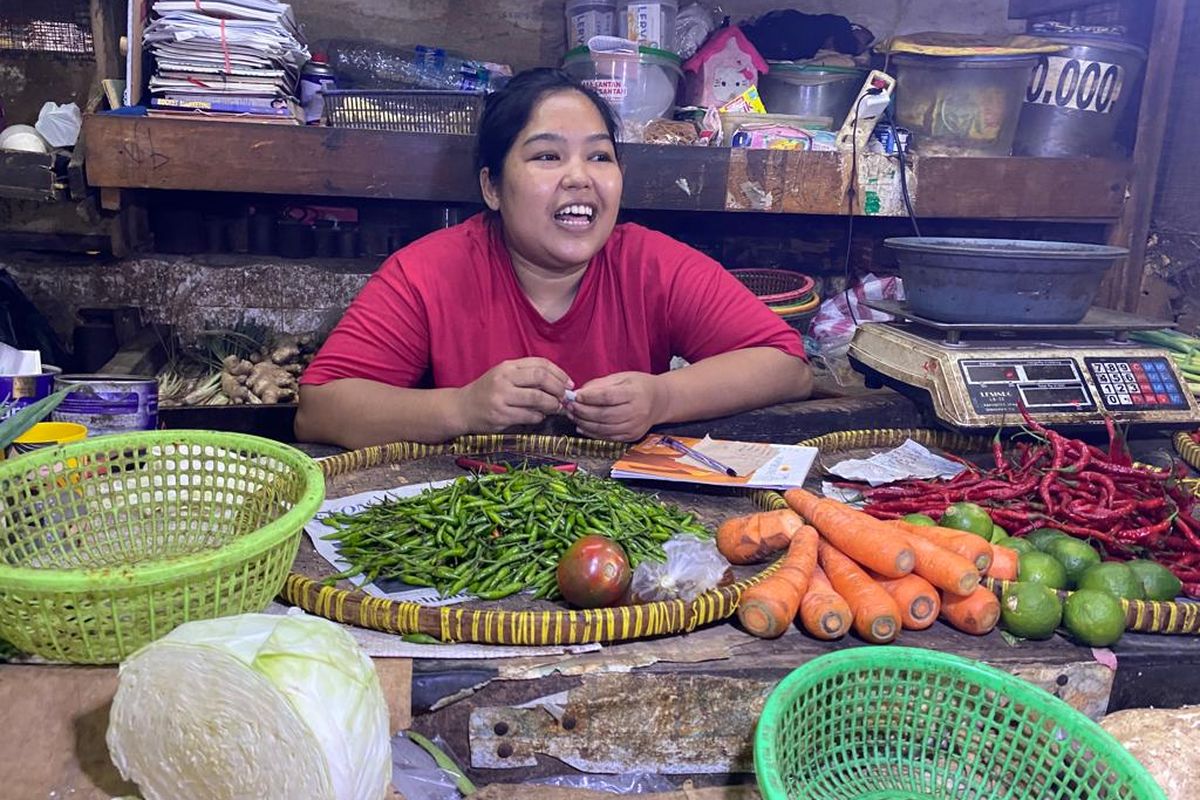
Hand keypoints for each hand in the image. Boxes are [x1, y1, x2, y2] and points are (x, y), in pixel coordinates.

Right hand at [455, 358, 572, 432]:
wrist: (462, 408)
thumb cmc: (488, 391)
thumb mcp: (505, 376)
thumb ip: (528, 377)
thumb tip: (560, 385)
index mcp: (508, 366)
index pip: (540, 364)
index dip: (559, 373)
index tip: (569, 383)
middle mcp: (504, 379)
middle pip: (541, 378)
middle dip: (558, 389)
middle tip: (565, 397)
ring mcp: (502, 397)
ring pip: (537, 399)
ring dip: (552, 405)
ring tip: (555, 408)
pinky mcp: (501, 415)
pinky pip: (529, 416)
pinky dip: (539, 417)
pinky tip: (538, 416)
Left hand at [567, 372, 665, 441]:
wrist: (659, 401)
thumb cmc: (639, 386)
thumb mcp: (622, 377)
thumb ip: (600, 385)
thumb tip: (579, 393)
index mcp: (635, 393)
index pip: (608, 397)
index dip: (589, 397)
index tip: (575, 395)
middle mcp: (636, 412)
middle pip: (604, 415)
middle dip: (582, 411)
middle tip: (569, 406)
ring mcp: (634, 426)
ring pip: (604, 428)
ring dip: (584, 423)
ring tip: (572, 415)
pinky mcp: (631, 436)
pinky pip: (608, 437)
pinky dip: (592, 433)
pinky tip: (582, 426)